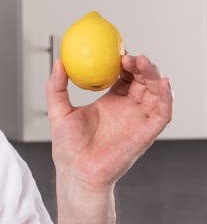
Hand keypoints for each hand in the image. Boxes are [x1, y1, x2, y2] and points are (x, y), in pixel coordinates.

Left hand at [45, 54, 172, 191]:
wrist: (76, 172)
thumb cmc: (67, 147)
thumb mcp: (58, 111)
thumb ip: (56, 87)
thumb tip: (58, 62)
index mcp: (109, 102)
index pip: (124, 76)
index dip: (124, 62)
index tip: (117, 50)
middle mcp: (127, 110)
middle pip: (142, 81)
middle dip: (141, 65)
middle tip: (130, 56)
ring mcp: (138, 121)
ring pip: (155, 92)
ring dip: (153, 75)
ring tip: (142, 63)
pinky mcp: (147, 133)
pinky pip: (162, 113)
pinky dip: (166, 97)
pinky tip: (162, 83)